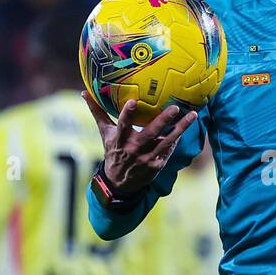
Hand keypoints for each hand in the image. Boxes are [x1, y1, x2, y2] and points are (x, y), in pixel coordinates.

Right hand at [82, 91, 196, 195]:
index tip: (134, 101)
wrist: (120, 182)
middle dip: (164, 120)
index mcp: (120, 140)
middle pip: (151, 133)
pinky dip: (177, 139)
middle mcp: (134, 149)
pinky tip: (187, 126)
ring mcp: (147, 158)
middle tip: (175, 107)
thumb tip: (83, 92)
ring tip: (192, 114)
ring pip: (167, 141)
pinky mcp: (157, 165)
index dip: (128, 113)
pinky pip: (169, 150)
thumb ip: (97, 112)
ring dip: (180, 128)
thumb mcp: (104, 134)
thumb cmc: (113, 151)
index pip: (123, 125)